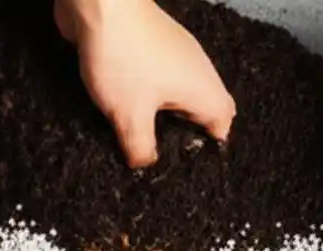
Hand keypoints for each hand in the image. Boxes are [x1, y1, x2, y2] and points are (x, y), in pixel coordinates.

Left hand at [55, 0, 235, 167]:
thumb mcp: (129, 116)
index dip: (210, 144)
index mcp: (203, 88)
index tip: (189, 161)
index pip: (223, 122)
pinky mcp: (152, 44)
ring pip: (181, 89)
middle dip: (187, 129)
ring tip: (144, 130)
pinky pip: (160, 75)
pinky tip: (129, 101)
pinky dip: (151, 92)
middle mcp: (197, 68)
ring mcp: (175, 53)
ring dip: (166, 110)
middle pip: (205, 105)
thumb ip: (141, 147)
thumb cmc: (123, 56)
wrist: (99, 3)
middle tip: (163, 149)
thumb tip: (144, 163)